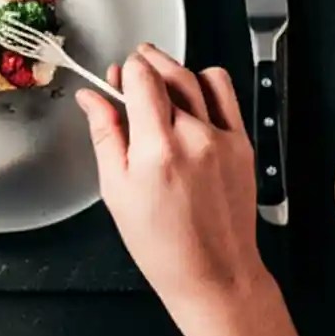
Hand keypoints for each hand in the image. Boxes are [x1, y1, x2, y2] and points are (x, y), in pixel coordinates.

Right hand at [76, 45, 267, 312]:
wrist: (214, 272)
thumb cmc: (163, 244)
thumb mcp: (116, 190)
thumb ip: (105, 134)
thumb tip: (91, 98)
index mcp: (157, 149)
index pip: (141, 78)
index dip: (124, 70)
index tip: (116, 80)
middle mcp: (194, 137)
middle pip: (169, 72)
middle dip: (146, 63)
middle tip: (131, 71)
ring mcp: (223, 138)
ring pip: (198, 77)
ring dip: (174, 70)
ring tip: (159, 82)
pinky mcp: (242, 143)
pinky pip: (225, 94)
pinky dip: (205, 84)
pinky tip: (191, 98)